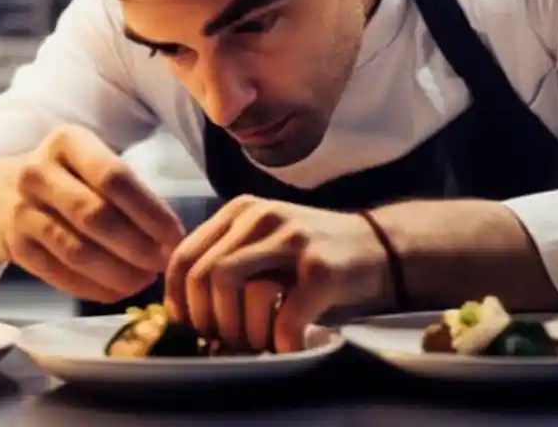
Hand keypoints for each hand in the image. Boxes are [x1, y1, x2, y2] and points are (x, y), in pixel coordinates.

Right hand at [0, 124, 185, 303]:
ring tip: (144, 280)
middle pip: (96, 216)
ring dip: (119, 273)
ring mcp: (21, 211)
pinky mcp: (15, 246)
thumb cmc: (68, 178)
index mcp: (66, 142)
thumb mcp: (93, 164)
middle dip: (137, 246)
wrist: (1, 192)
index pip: (114, 177)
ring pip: (78, 251)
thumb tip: (171, 240)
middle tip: (162, 264)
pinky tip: (118, 290)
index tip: (175, 236)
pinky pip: (61, 275)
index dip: (149, 211)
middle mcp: (37, 172)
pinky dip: (95, 288)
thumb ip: (130, 193)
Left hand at [165, 195, 392, 352]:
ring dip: (236, 328)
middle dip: (205, 319)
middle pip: (202, 273)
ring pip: (229, 284)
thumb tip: (184, 312)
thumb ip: (226, 261)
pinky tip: (288, 347)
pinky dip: (279, 342)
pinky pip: (283, 316)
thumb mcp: (263, 245)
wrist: (381, 248)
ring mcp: (292, 239)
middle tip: (221, 342)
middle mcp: (261, 216)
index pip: (184, 254)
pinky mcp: (322, 269)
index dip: (177, 299)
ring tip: (254, 343)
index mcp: (239, 210)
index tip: (187, 327)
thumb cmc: (312, 257)